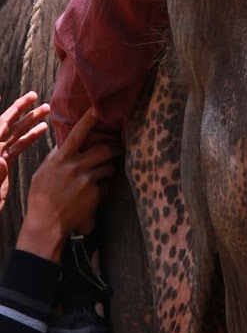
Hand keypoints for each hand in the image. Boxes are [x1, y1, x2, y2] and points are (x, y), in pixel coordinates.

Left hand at [0, 91, 49, 213]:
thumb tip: (2, 160)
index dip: (5, 111)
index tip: (2, 92)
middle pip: (7, 124)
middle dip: (20, 109)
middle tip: (34, 95)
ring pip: (16, 134)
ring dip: (30, 121)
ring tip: (46, 109)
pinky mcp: (5, 164)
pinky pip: (19, 146)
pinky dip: (31, 136)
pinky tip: (43, 129)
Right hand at [16, 109, 120, 262]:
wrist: (46, 225)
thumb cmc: (41, 198)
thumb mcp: (43, 172)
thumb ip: (56, 156)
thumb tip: (65, 143)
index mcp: (61, 159)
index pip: (77, 134)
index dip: (89, 119)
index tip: (99, 107)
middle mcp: (75, 167)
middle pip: (104, 149)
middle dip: (115, 147)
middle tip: (118, 147)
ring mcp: (86, 180)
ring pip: (109, 167)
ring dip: (109, 169)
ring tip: (103, 175)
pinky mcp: (95, 194)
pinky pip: (107, 185)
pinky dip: (105, 188)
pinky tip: (97, 194)